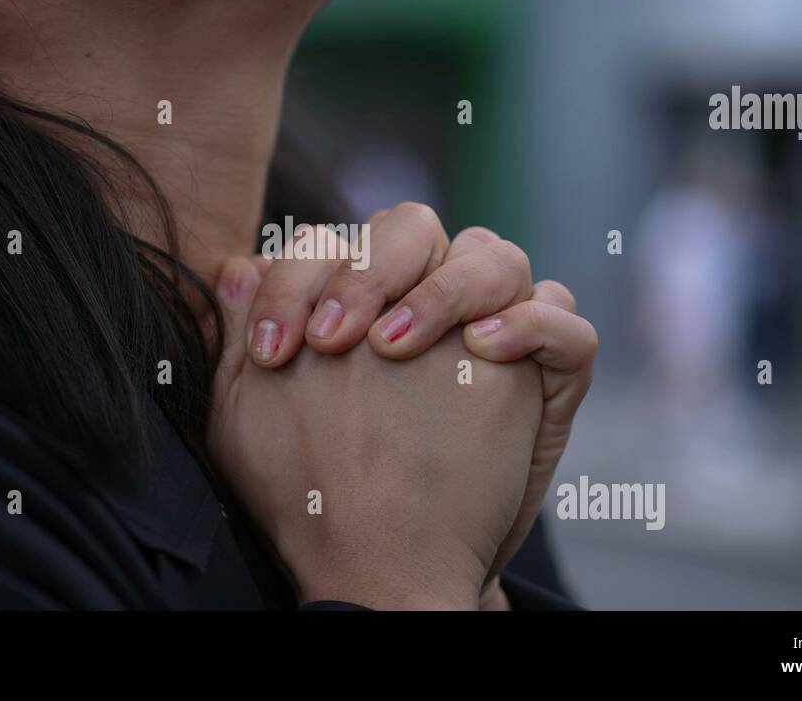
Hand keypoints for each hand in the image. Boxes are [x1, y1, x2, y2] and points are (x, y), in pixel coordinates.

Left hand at [242, 203, 597, 600]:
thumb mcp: (258, 420)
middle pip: (416, 230)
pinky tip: (480, 350)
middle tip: (332, 342)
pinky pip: (566, 326)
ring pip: (495, 257)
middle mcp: (434, 301)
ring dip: (443, 290)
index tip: (269, 352)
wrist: (387, 572)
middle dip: (369, 271)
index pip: (340, 243)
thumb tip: (235, 266)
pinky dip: (530, 323)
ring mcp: (499, 333)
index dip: (298, 280)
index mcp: (368, 298)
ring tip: (394, 347)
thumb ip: (240, 342)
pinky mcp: (552, 379)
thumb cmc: (322, 492)